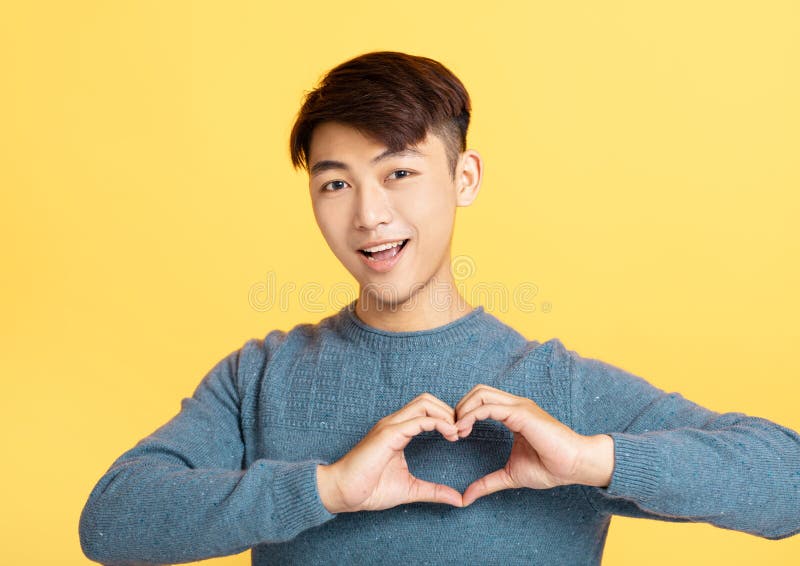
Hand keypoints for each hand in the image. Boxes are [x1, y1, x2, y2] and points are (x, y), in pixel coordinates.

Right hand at [316, 393, 462, 512]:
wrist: (343, 493)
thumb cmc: (370, 489)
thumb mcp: (410, 489)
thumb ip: (434, 491)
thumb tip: (459, 500)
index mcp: (398, 431)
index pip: (426, 410)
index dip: (446, 419)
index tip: (459, 437)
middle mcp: (394, 423)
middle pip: (428, 399)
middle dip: (449, 411)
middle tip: (461, 433)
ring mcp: (390, 425)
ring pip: (424, 403)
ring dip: (446, 414)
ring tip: (456, 434)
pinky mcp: (388, 434)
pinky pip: (418, 419)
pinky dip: (438, 423)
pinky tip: (449, 435)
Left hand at [454, 384, 613, 505]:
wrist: (575, 466)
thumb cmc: (550, 467)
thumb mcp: (510, 475)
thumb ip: (488, 482)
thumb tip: (466, 497)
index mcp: (513, 414)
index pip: (481, 400)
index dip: (464, 414)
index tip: (455, 435)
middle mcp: (515, 405)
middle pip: (477, 391)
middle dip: (459, 407)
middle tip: (452, 431)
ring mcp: (519, 406)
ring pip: (480, 393)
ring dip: (462, 409)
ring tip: (456, 431)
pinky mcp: (521, 413)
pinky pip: (489, 407)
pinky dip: (471, 415)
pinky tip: (463, 430)